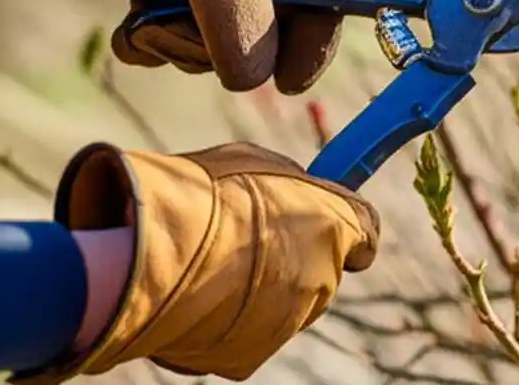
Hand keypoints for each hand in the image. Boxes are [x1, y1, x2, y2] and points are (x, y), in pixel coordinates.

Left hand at [0, 0, 338, 92]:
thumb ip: (245, 18)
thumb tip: (252, 79)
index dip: (314, 43)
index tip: (288, 83)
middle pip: (270, 33)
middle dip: (228, 49)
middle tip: (189, 34)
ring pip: (218, 47)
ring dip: (180, 46)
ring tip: (147, 18)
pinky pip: (173, 44)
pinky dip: (150, 45)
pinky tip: (130, 26)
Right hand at [14, 141, 377, 383]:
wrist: (152, 252)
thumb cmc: (204, 193)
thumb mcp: (255, 161)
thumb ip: (289, 181)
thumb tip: (296, 187)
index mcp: (336, 226)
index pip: (366, 232)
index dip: (348, 227)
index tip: (330, 221)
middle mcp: (323, 279)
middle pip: (322, 271)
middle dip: (295, 257)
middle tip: (249, 239)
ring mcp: (288, 323)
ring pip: (284, 304)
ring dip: (261, 288)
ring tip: (211, 265)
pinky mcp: (248, 357)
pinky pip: (245, 333)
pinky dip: (229, 318)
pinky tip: (197, 294)